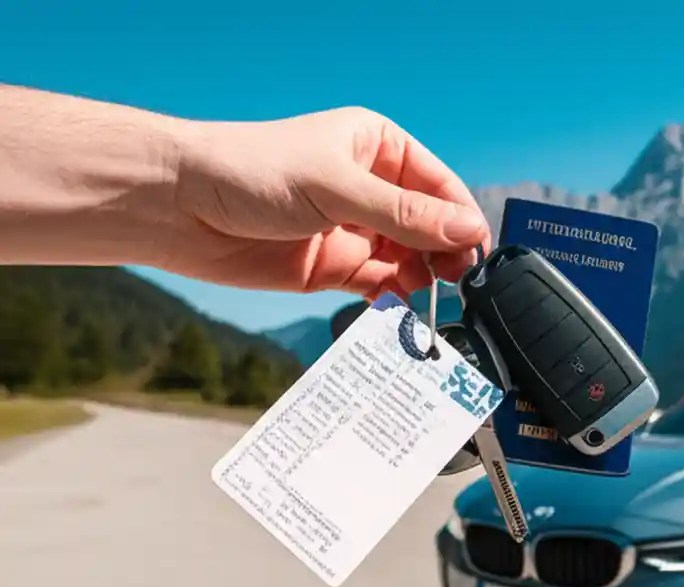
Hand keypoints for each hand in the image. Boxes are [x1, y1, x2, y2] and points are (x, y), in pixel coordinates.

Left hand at [166, 106, 490, 297]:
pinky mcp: (334, 268)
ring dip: (422, 280)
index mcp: (379, 149)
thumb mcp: (339, 188)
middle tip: (454, 280)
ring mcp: (354, 230)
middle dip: (445, 254)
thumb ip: (406, 216)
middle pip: (430, 227)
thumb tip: (469, 231)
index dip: (460, 219)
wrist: (180, 207)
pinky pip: (379, 286)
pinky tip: (400, 310)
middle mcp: (372, 189)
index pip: (439, 187)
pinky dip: (393, 300)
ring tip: (425, 297)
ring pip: (409, 260)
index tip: (473, 253)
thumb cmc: (252, 171)